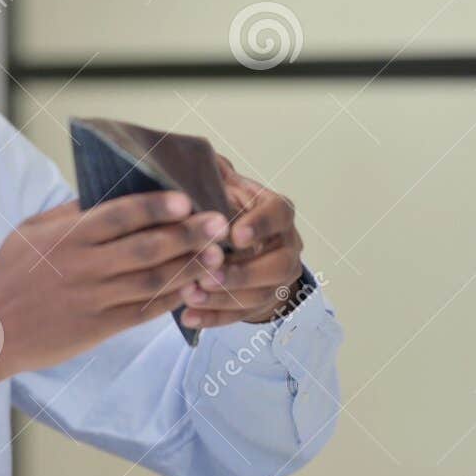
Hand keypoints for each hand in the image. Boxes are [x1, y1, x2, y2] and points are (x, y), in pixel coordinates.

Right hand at [0, 191, 228, 422]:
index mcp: (67, 238)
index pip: (119, 215)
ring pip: (152, 281)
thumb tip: (108, 191)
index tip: (185, 198)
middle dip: (188, 234)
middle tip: (219, 223)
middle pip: (147, 247)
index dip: (155, 207)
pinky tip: (193, 288)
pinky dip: (172, 300)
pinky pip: (145, 313)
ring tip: (216, 256)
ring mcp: (94, 300)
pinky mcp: (99, 329)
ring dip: (189, 267)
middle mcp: (84, 268)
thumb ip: (70, 213)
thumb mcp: (29, 232)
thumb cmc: (8, 275)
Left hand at [177, 154, 303, 328]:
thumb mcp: (225, 188)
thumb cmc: (228, 210)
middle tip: (207, 275)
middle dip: (241, 273)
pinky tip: (189, 316)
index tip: (234, 235)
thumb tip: (200, 158)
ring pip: (259, 294)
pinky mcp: (261, 303)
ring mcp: (277, 278)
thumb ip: (216, 176)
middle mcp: (286, 246)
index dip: (259, 225)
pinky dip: (214, 317)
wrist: (241, 244)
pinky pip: (241, 315)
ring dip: (224, 298)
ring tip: (190, 296)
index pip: (279, 214)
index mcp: (277, 212)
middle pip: (278, 264)